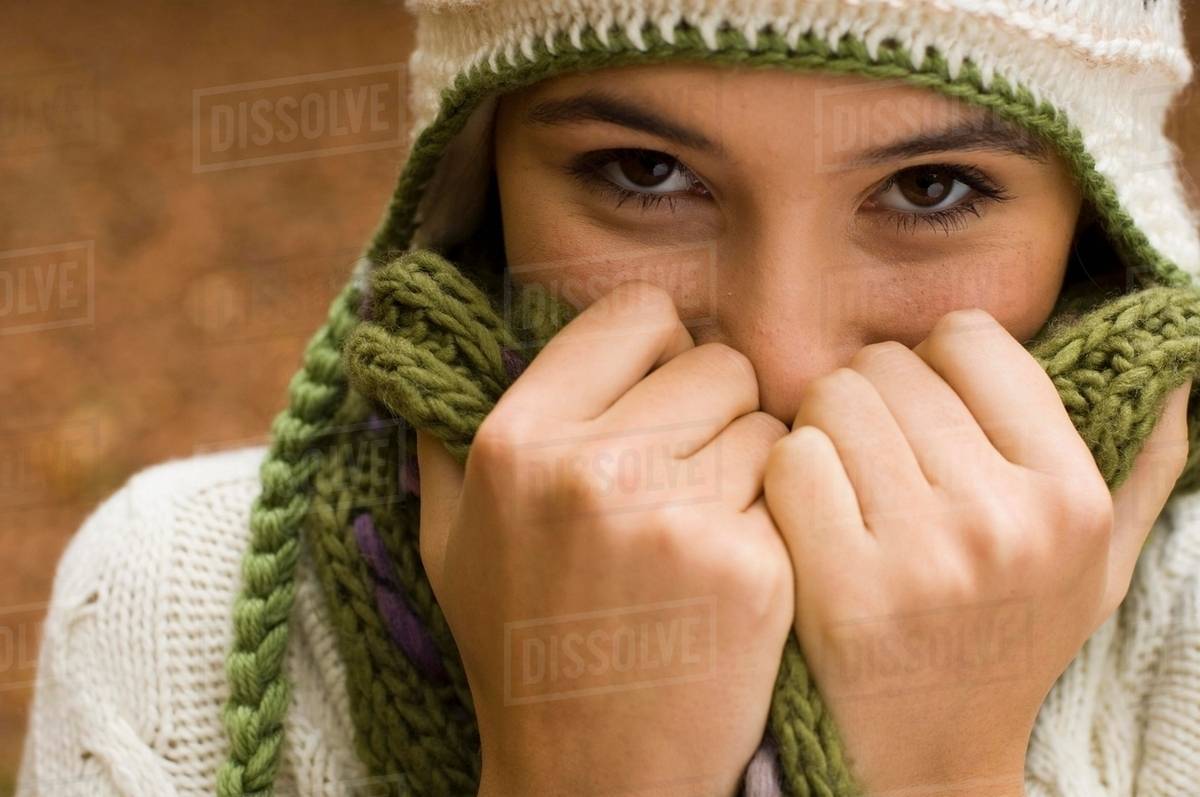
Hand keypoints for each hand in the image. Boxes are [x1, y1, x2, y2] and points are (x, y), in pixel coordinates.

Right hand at [417, 281, 795, 796]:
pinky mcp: (752, 571)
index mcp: (518, 442)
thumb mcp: (449, 539)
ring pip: (768, 424)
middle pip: (719, 362)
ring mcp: (678, 520)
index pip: (637, 313)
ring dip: (748, 465)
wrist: (588, 776)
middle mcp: (595, 468)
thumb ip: (446, 432)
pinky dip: (773, 524)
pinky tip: (729, 575)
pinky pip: (792, 494)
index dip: (657, 348)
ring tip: (703, 528)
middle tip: (685, 470)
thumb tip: (440, 336)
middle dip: (712, 408)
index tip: (656, 391)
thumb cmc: (519, 647)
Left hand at [761, 308, 1191, 795]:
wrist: (933, 753)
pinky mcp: (841, 586)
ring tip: (840, 479)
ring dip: (822, 429)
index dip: (935, 362)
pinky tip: (805, 514)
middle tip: (871, 450)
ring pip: (831, 400)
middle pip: (888, 366)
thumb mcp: (1099, 568)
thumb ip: (1142, 471)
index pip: (969, 338)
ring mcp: (921, 554)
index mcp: (1067, 497)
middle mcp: (1003, 520)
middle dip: (871, 397)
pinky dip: (786, 476)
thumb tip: (1178, 382)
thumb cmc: (1011, 642)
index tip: (926, 407)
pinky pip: (789, 459)